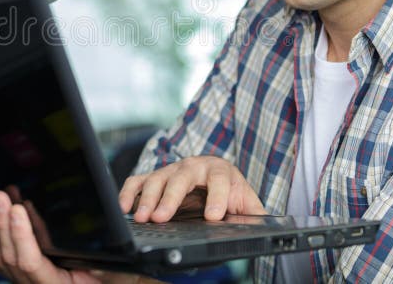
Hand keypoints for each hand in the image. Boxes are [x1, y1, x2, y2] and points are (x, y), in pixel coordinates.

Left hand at [0, 190, 152, 283]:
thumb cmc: (107, 282)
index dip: (21, 236)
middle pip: (9, 256)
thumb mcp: (109, 271)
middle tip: (0, 196)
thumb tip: (107, 237)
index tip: (19, 209)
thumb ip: (100, 259)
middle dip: (2, 223)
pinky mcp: (18, 276)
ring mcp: (24, 283)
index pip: (30, 263)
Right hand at [118, 156, 264, 222]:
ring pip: (158, 178)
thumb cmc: (230, 192)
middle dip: (171, 198)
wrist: (214, 178)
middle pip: (182, 177)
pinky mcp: (155, 177)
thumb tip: (268, 226)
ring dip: (148, 198)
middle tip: (162, 217)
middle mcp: (194, 166)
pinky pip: (138, 181)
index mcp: (221, 170)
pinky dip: (129, 192)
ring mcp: (173, 170)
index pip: (219, 180)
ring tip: (143, 217)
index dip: (217, 197)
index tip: (213, 216)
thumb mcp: (246, 203)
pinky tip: (124, 207)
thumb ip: (256, 213)